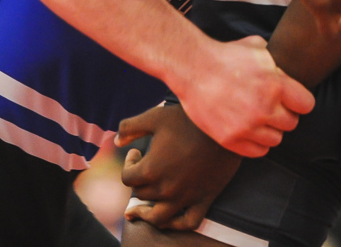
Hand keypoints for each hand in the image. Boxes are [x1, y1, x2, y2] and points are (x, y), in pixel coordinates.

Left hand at [118, 104, 240, 230]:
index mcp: (151, 169)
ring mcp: (185, 197)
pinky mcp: (204, 199)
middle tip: (144, 169)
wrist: (224, 125)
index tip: (136, 152)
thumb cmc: (188, 119)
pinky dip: (176, 224)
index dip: (128, 164)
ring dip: (146, 214)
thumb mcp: (155, 116)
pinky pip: (188, 222)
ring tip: (138, 211)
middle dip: (139, 181)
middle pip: (142, 194)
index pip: (128, 177)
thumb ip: (130, 127)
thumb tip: (116, 141)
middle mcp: (166, 188)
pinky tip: (169, 218)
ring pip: (158, 217)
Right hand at [175, 36, 313, 157]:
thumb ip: (276, 63)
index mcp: (276, 86)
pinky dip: (256, 143)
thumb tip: (286, 70)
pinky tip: (250, 130)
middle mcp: (264, 109)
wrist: (192, 67)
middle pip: (291, 123)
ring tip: (259, 118)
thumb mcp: (258, 49)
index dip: (300, 101)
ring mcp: (247, 127)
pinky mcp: (230, 139)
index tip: (292, 99)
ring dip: (270, 129)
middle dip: (284, 114)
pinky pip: (257, 151)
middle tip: (272, 106)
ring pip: (276, 139)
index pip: (306, 105)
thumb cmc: (225, 55)